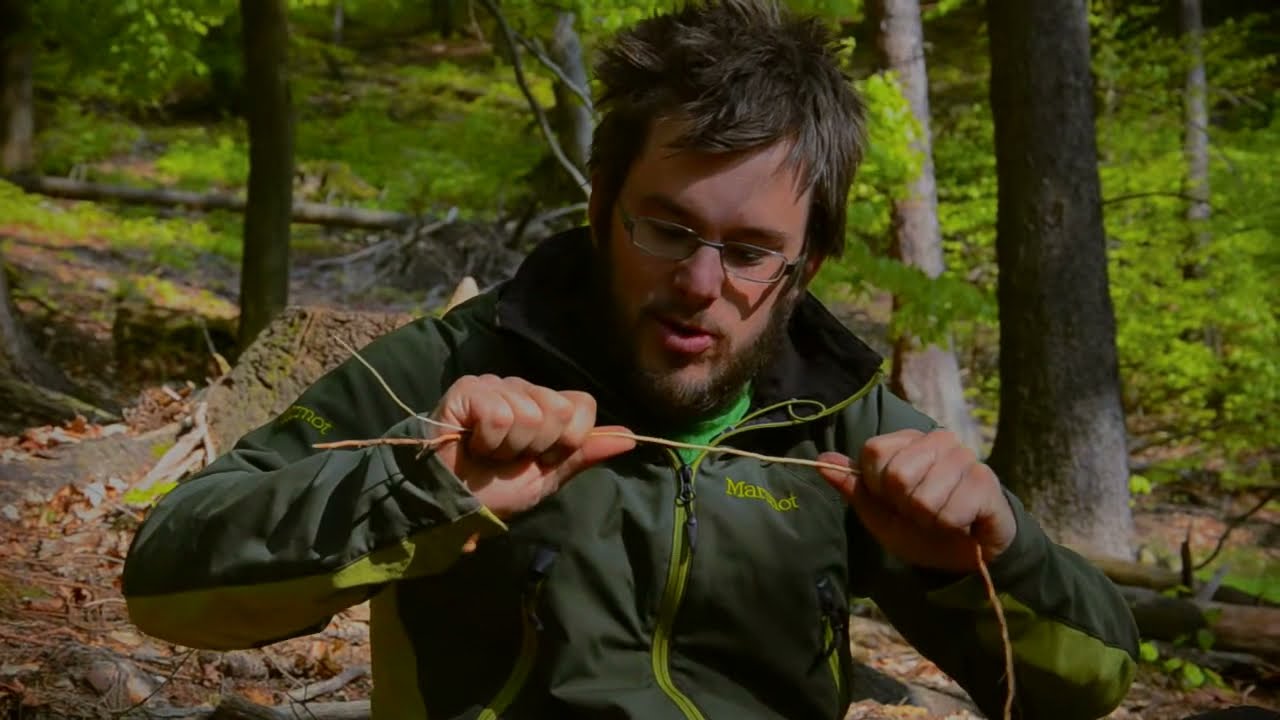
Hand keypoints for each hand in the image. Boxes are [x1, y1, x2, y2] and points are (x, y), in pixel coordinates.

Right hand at [431, 375, 635, 518]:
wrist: (451, 504)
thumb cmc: (494, 491)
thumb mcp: (547, 478)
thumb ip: (584, 454)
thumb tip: (631, 438)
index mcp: (544, 404)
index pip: (582, 403)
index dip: (569, 440)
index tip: (544, 458)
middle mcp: (522, 388)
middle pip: (559, 410)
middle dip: (539, 446)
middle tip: (511, 457)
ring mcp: (495, 385)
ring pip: (530, 414)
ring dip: (510, 448)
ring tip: (489, 453)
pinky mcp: (468, 389)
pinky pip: (500, 414)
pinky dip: (489, 441)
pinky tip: (473, 445)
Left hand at [816, 429, 1015, 573]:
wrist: (966, 556)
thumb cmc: (920, 530)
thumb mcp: (879, 513)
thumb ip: (853, 486)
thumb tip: (820, 460)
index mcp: (907, 442)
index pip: (874, 452)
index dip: (877, 485)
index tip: (892, 499)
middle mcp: (937, 441)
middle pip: (897, 474)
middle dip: (904, 506)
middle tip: (920, 511)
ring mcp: (964, 458)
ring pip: (924, 497)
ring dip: (928, 520)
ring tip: (941, 518)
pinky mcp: (985, 481)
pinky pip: (951, 513)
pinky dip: (951, 527)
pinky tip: (963, 522)